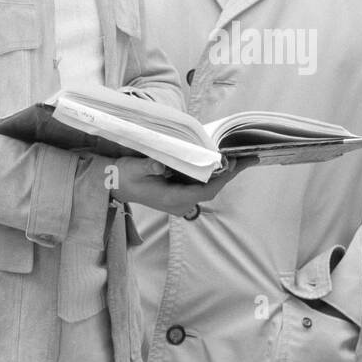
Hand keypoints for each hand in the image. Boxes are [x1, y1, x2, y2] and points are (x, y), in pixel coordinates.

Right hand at [109, 156, 253, 215]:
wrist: (114, 186)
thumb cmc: (124, 176)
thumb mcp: (133, 168)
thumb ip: (148, 166)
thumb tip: (160, 163)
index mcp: (172, 199)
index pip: (204, 191)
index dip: (221, 179)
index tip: (234, 165)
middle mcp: (179, 203)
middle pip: (211, 190)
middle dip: (228, 175)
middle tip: (247, 158)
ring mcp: (180, 201)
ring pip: (207, 189)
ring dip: (222, 175)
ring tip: (240, 158)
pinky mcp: (179, 195)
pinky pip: (200, 186)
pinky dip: (212, 175)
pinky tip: (220, 162)